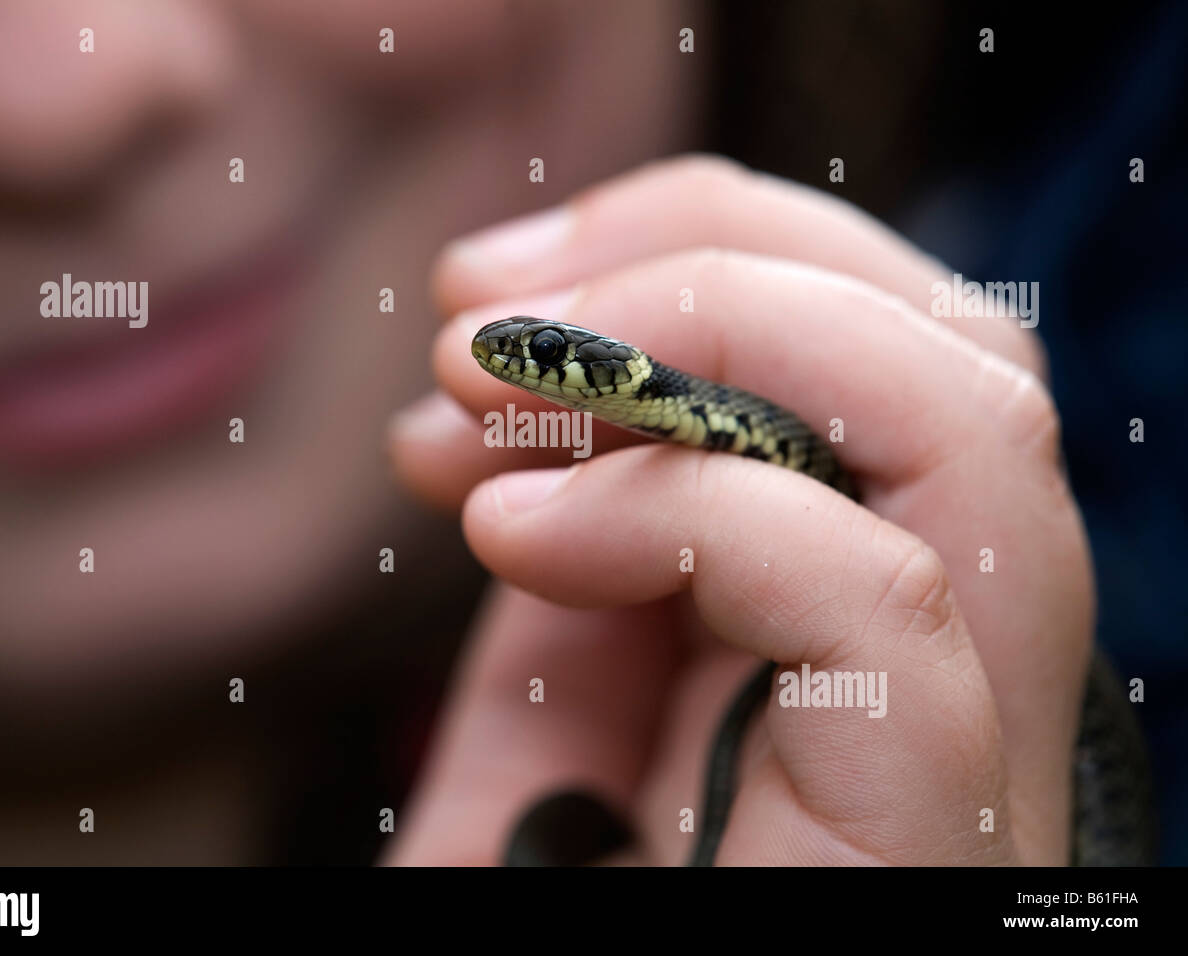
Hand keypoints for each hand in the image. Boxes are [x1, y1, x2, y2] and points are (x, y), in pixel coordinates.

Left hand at [385, 156, 1091, 864]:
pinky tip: (516, 533)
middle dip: (700, 261)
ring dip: (705, 330)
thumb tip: (569, 442)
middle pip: (950, 355)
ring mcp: (974, 768)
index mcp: (881, 653)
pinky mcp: (936, 842)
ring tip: (488, 378)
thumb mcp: (549, 728)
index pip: (894, 373)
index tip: (482, 311)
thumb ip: (600, 589)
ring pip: (971, 430)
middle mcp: (962, 689)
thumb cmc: (532, 914)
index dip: (691, 277)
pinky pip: (886, 595)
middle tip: (480, 310)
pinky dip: (688, 506)